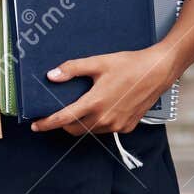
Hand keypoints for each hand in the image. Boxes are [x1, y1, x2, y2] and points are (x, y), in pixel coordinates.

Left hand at [30, 46, 176, 135]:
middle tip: (57, 113)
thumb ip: (72, 69)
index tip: (35, 125)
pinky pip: (105, 129)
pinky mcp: (127, 127)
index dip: (47, 123)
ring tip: (79, 108)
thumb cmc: (130, 65)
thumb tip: (51, 75)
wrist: (158, 71)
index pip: (63, 119)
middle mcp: (105, 118)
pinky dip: (98, 123)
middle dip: (63, 123)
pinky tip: (100, 109)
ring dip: (81, 124)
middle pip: (74, 129)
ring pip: (90, 131)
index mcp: (95, 103)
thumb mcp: (98, 62)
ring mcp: (117, 125)